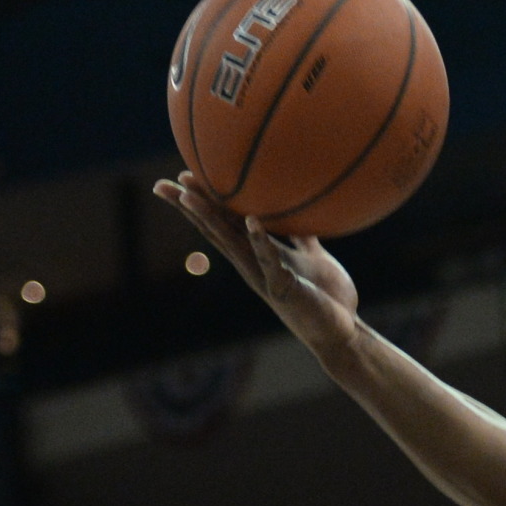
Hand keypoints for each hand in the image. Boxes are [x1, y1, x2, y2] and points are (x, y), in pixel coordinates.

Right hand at [153, 172, 361, 357]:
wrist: (343, 329)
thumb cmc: (325, 295)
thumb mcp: (312, 257)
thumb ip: (301, 235)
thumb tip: (300, 207)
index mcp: (256, 253)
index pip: (224, 222)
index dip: (204, 201)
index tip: (182, 176)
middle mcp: (253, 264)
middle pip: (214, 230)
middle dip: (189, 208)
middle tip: (162, 185)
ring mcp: (264, 276)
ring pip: (231, 243)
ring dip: (210, 218)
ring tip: (189, 195)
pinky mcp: (283, 287)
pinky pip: (271, 260)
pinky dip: (262, 241)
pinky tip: (253, 220)